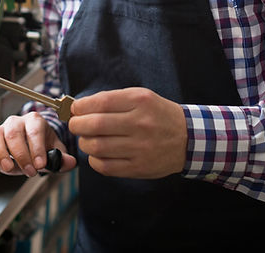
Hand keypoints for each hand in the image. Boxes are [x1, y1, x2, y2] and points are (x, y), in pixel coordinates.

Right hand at [0, 112, 76, 177]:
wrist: (32, 147)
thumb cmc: (42, 145)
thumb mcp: (55, 151)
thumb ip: (62, 157)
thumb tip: (69, 162)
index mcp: (34, 121)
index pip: (34, 130)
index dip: (36, 148)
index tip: (40, 164)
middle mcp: (16, 122)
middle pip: (13, 133)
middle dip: (21, 155)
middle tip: (30, 171)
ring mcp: (1, 130)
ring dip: (1, 154)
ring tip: (9, 169)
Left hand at [68, 87, 186, 178]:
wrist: (189, 139)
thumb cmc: (158, 115)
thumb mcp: (141, 96)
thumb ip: (112, 100)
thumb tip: (80, 107)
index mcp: (140, 101)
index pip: (100, 103)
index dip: (81, 106)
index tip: (75, 109)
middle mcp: (140, 124)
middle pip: (94, 125)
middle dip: (77, 125)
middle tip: (76, 125)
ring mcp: (140, 148)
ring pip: (96, 147)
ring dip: (85, 143)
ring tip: (87, 139)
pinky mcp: (139, 167)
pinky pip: (105, 166)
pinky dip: (94, 160)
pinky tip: (98, 154)